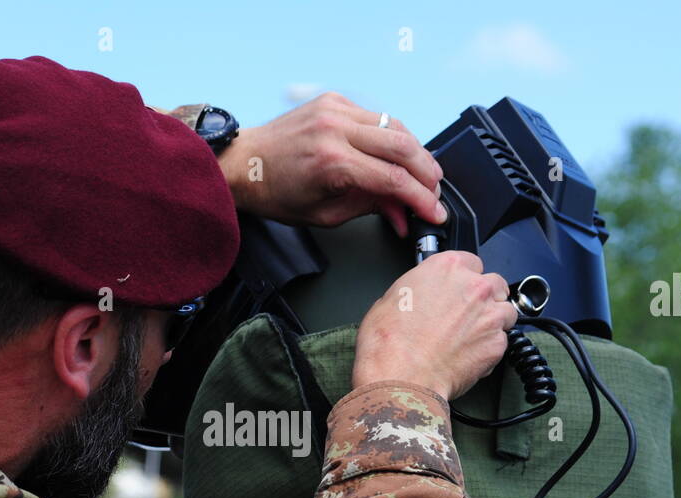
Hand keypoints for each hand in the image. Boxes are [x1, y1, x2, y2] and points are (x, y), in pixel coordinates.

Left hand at [218, 92, 446, 236]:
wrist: (244, 163)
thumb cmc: (275, 192)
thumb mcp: (325, 214)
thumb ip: (369, 209)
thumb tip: (403, 214)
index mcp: (332, 162)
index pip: (394, 179)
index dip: (421, 199)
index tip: (434, 212)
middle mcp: (335, 128)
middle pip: (404, 146)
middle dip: (428, 173)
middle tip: (435, 192)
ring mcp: (335, 109)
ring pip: (396, 126)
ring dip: (416, 152)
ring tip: (422, 175)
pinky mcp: (334, 100)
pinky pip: (377, 117)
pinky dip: (392, 137)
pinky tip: (395, 154)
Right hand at [353, 251, 516, 400]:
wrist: (401, 376)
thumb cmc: (389, 342)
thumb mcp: (389, 298)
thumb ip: (416, 289)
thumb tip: (417, 296)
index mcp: (447, 268)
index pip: (471, 262)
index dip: (465, 278)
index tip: (459, 290)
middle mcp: (474, 287)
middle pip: (494, 284)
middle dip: (484, 298)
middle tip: (466, 315)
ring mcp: (490, 315)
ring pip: (505, 311)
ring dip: (492, 321)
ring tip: (471, 337)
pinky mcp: (497, 344)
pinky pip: (501, 342)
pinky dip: (489, 348)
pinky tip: (468, 356)